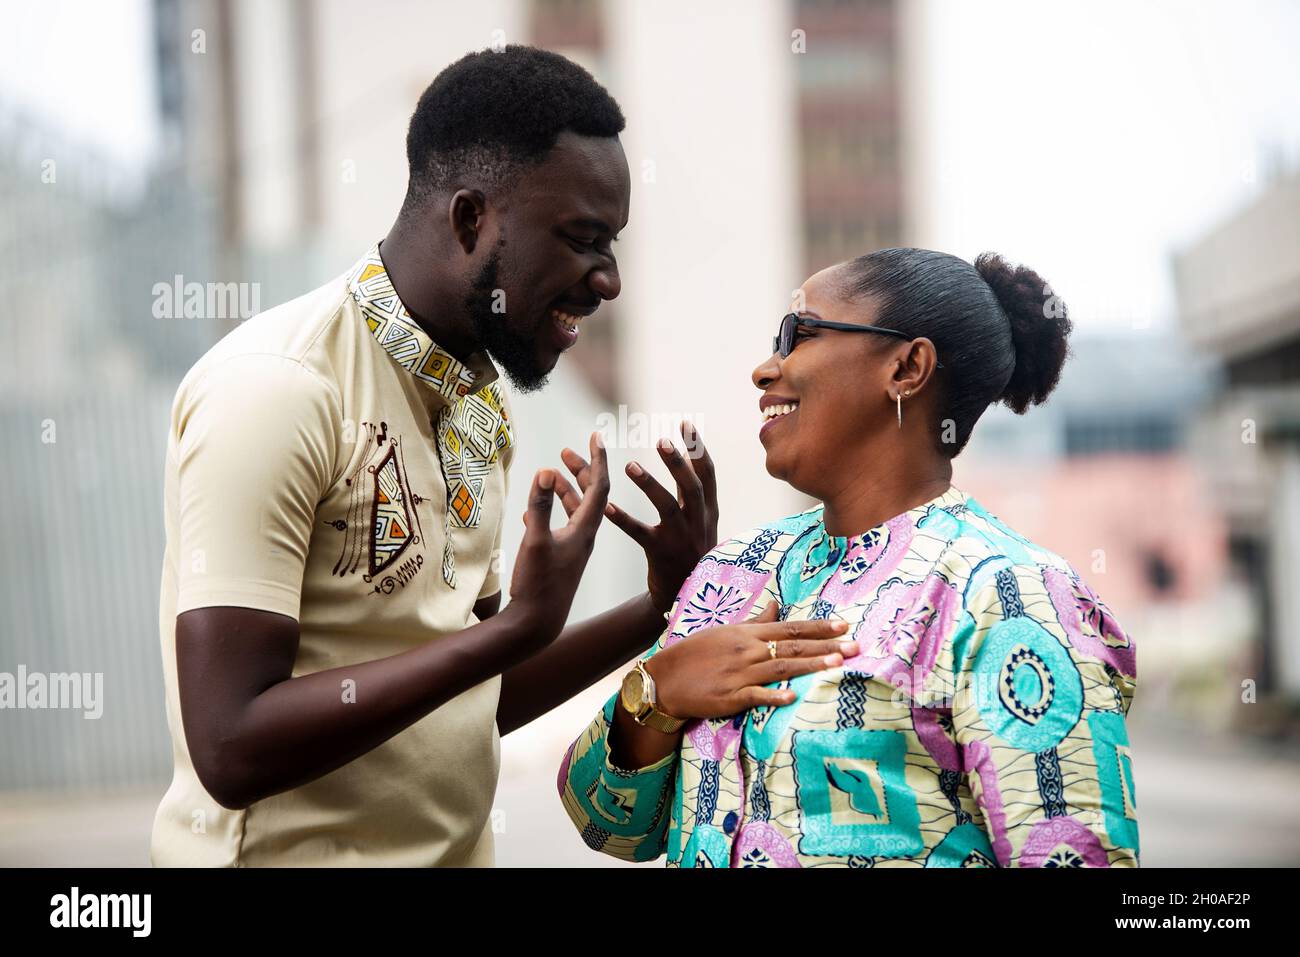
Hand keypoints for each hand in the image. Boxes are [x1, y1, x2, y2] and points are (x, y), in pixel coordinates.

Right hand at [506, 432, 609, 651]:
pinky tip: (533, 510)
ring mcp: (574, 547)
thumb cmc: (538, 585)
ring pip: (575, 511)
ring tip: (551, 472)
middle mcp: (585, 536)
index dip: (598, 459)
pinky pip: (561, 527)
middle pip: (590, 495)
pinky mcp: (562, 558)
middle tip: (568, 449)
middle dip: (581, 470)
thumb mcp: (536, 541)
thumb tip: (546, 470)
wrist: (538, 624)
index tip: (597, 436)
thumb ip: (540, 506)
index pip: (600, 486)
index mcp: (586, 529)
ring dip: (565, 489)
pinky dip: (551, 512)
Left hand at [560, 420, 718, 614]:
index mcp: (708, 512)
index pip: (707, 475)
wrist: (688, 599)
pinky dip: (624, 519)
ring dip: (650, 484)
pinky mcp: (662, 555)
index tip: (685, 424)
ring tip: (630, 466)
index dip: (697, 448)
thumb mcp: (701, 524)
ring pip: (668, 507)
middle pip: (692, 487)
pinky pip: (641, 534)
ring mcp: (682, 540)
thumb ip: (694, 497)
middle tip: (661, 440)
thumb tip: (689, 460)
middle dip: (678, 462)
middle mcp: (700, 523)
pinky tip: (607, 507)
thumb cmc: (691, 555)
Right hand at [643, 601, 857, 720]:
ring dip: (809, 666)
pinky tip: (792, 696)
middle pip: (792, 646)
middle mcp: (747, 651)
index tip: (844, 625)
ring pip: (780, 668)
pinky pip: (756, 696)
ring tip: (835, 665)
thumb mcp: (726, 631)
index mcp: (747, 634)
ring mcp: (739, 674)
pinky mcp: (730, 697)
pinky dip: (774, 695)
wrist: (666, 679)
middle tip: (854, 646)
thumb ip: (756, 622)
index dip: (818, 627)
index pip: (790, 628)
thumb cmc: (697, 654)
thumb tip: (777, 606)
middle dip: (825, 646)